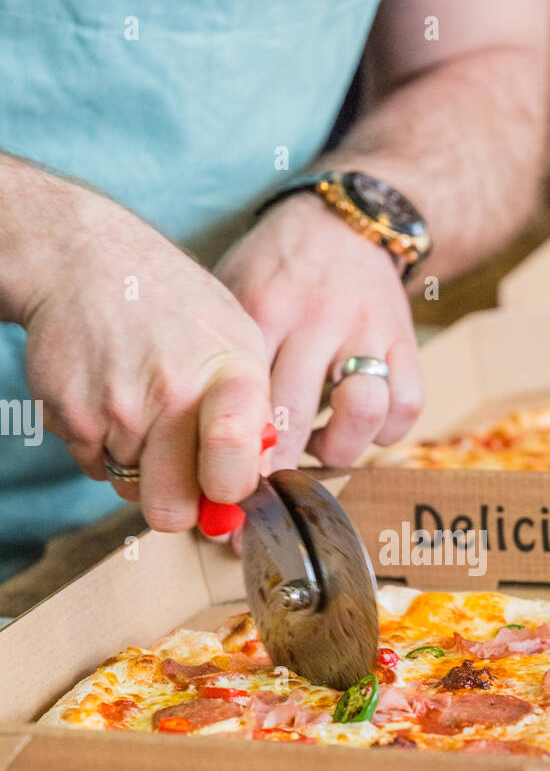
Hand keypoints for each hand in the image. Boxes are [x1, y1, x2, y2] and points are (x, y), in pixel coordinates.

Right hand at [16, 177, 270, 530]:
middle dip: (173, 504)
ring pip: (128, 488)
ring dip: (135, 463)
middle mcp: (174, 397)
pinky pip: (91, 465)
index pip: (234, 477)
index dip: (226, 496)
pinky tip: (108, 394)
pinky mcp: (70, 415)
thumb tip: (258, 482)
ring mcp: (117, 410)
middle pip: (170, 512)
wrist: (85, 258)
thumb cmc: (171, 303)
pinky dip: (100, 444)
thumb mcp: (236, 339)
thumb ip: (254, 412)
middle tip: (175, 473)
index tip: (222, 486)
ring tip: (138, 403)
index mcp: (232, 379)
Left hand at [214, 191, 421, 469]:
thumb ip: (219, 354)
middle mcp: (318, 317)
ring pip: (363, 410)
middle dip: (280, 465)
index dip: (235, 448)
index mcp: (266, 307)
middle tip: (268, 484)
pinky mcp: (406, 338)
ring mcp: (367, 328)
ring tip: (321, 451)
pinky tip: (361, 427)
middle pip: (298, 414)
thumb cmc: (275, 272)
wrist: (343, 220)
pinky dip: (386, 430)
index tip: (226, 477)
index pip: (247, 396)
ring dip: (340, 447)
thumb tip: (186, 435)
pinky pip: (407, 404)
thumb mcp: (233, 292)